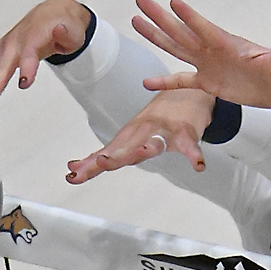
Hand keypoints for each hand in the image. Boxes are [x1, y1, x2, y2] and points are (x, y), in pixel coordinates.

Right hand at [0, 0, 91, 117]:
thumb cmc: (60, 25)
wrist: (50, 16)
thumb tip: (61, 30)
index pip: (29, 52)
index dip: (26, 66)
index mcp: (33, 36)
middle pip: (2, 63)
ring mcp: (4, 48)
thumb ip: (68, 34)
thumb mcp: (73, 30)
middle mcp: (14, 42)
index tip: (24, 82)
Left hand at [66, 88, 215, 182]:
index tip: (73, 173)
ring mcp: (165, 130)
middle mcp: (143, 130)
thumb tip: (73, 169)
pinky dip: (194, 155)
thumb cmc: (159, 120)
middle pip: (125, 148)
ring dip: (147, 149)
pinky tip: (197, 165)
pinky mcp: (186, 132)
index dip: (90, 164)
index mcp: (129, 134)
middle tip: (100, 163)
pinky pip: (191, 146)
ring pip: (154, 142)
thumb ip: (106, 154)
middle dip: (112, 157)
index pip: (107, 152)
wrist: (190, 95)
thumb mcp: (131, 135)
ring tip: (141, 153)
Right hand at [132, 0, 270, 108]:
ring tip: (136, 21)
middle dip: (160, 16)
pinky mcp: (208, 83)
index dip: (190, 17)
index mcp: (228, 44)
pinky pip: (182, 82)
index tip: (173, 1)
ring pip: (176, 48)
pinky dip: (165, 82)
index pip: (205, 28)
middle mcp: (213, 50)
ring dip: (156, 36)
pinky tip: (147, 82)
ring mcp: (208, 65)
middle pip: (181, 31)